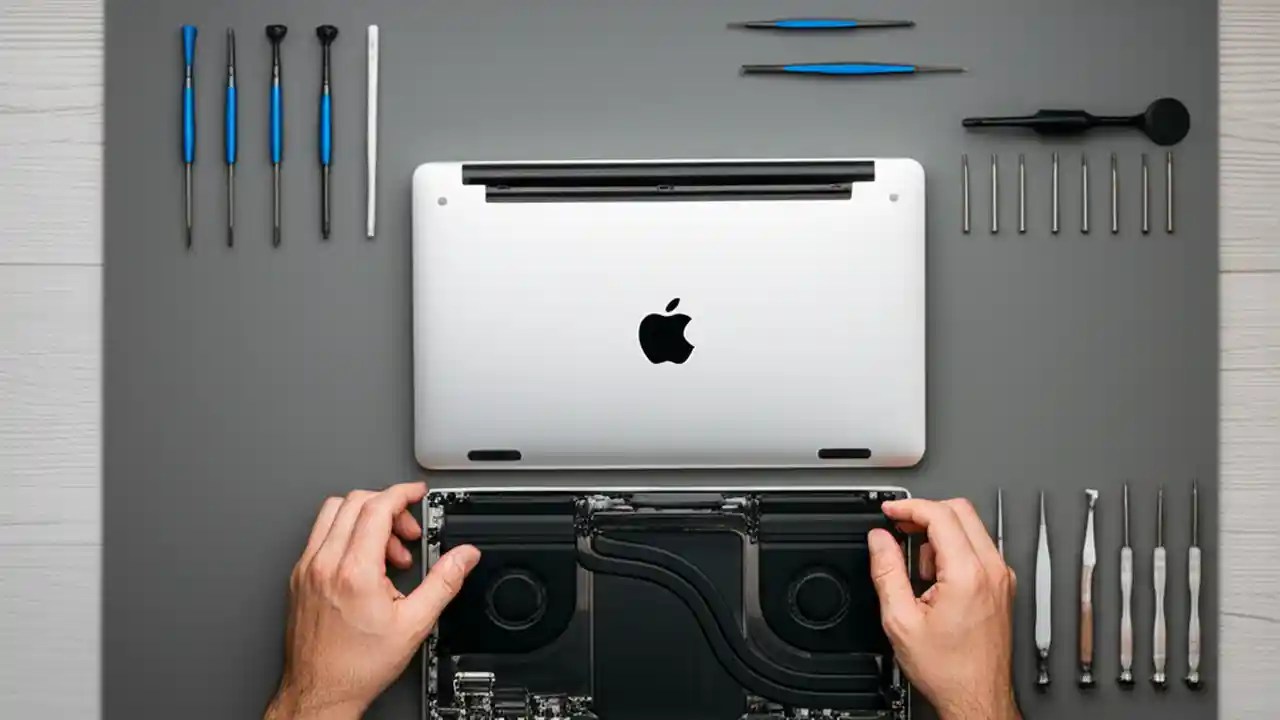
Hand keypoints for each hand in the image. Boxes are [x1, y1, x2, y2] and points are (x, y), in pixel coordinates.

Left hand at [265, 482, 480, 719]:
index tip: (416, 495)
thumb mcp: (414, 624)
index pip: (377, 507)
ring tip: (386, 550)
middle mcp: (325, 564)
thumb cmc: (358, 665)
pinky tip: (363, 562)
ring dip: (364, 518)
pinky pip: (320, 536)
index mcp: (355, 572)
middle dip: (388, 507)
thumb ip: (444, 582)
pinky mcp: (298, 578)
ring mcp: (307, 569)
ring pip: (332, 513)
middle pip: (355, 502)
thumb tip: (464, 556)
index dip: (402, 493)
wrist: (320, 690)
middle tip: (407, 532)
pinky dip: (345, 535)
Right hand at [867, 499, 1019, 719]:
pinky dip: (953, 548)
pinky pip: (978, 547)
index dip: (909, 507)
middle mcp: (992, 571)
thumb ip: (886, 571)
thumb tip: (879, 540)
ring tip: (918, 565)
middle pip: (960, 510)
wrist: (976, 696)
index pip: (940, 515)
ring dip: (940, 532)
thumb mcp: (900, 620)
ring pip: (971, 526)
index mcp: (968, 575)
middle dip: (925, 513)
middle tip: (900, 527)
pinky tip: (936, 575)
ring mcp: (1001, 577)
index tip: (890, 511)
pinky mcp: (1002, 585)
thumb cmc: (948, 669)